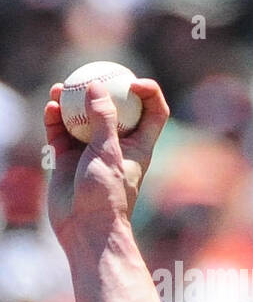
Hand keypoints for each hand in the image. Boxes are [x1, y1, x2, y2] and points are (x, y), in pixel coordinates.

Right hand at [44, 77, 169, 246]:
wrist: (84, 227)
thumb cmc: (106, 195)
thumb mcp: (108, 154)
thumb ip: (103, 121)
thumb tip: (97, 87)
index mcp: (138, 144)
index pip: (153, 112)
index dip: (148, 92)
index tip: (131, 81)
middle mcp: (115, 144)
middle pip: (113, 108)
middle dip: (101, 89)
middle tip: (88, 75)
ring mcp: (90, 149)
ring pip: (81, 116)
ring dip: (72, 100)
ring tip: (61, 90)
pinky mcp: (67, 157)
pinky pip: (60, 130)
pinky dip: (55, 117)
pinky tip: (50, 108)